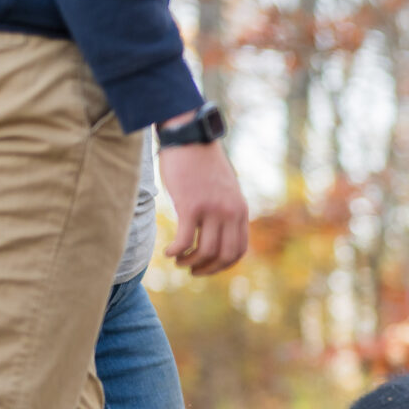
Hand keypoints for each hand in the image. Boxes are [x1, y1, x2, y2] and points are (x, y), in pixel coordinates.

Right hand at [158, 139, 248, 275]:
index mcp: (240, 210)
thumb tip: (216, 231)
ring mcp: (212, 210)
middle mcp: (230, 212)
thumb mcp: (223, 189)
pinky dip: (176, 251)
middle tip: (192, 270)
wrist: (189, 137)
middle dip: (207, 269)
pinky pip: (186, 240)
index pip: (239, 249)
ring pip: (205, 251)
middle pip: (224, 255)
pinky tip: (168, 252)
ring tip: (178, 261)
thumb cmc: (200, 163)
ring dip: (190, 262)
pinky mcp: (192, 205)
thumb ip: (224, 209)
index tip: (208, 268)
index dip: (223, 265)